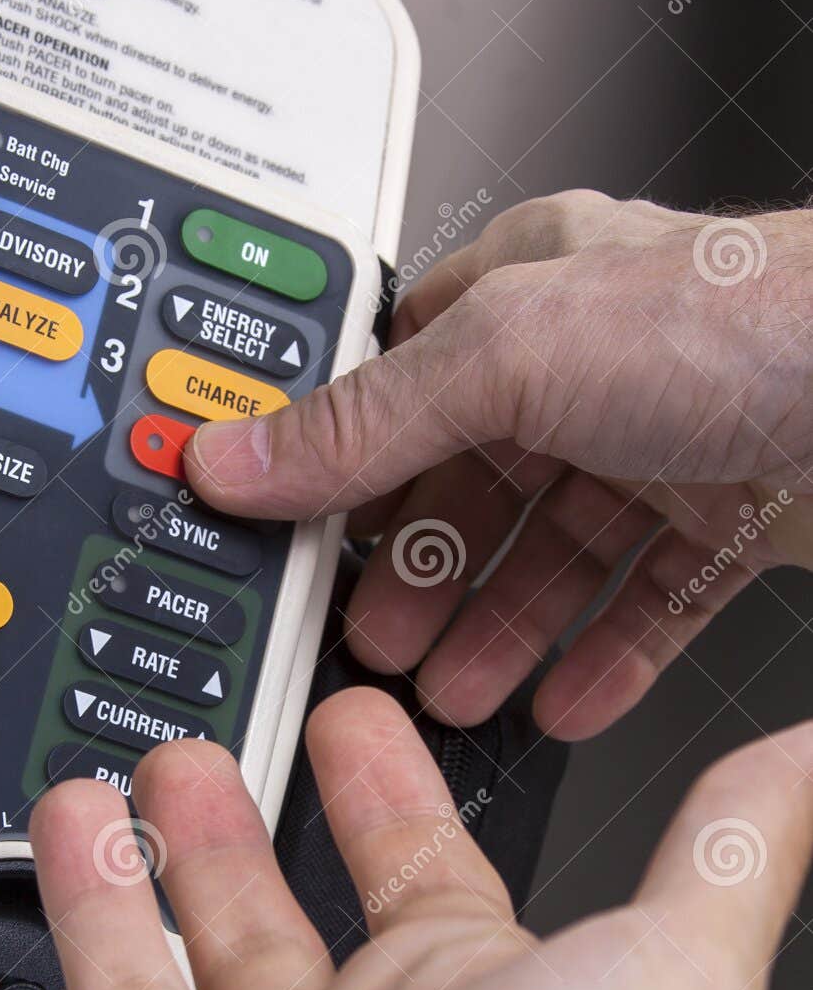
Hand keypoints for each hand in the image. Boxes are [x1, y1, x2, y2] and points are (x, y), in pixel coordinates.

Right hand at [0, 689, 812, 989]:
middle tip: (188, 752)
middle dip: (229, 836)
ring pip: (131, 986)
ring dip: (105, 893)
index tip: (354, 719)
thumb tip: (805, 758)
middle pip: (264, 928)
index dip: (393, 794)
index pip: (422, 881)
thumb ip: (727, 867)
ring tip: (79, 799)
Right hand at [186, 194, 812, 738]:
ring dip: (499, 631)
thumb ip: (367, 422)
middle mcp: (592, 365)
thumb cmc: (753, 321)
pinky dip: (602, 659)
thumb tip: (236, 457)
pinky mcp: (731, 520)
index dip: (337, 462)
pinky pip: (647, 606)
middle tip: (374, 642)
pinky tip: (565, 698)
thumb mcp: (512, 356)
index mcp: (524, 291)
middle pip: (470, 485)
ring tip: (457, 692)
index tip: (289, 535)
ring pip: (554, 557)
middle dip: (419, 575)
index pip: (395, 380)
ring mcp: (663, 445)